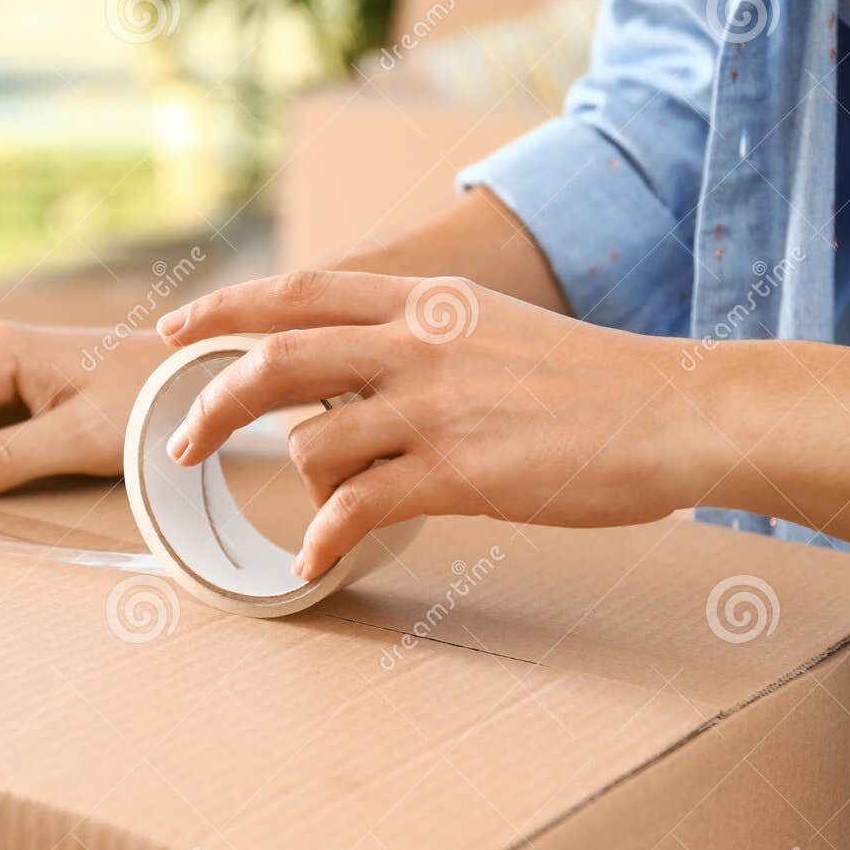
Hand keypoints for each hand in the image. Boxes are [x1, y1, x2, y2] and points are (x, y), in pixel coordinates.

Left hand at [155, 270, 716, 579]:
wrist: (676, 410)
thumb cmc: (594, 380)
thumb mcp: (495, 327)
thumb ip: (424, 336)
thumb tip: (360, 365)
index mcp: (426, 303)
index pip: (299, 290)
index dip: (225, 308)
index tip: (173, 331)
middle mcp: (418, 345)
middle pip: (276, 360)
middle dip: (212, 402)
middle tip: (179, 442)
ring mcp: (435, 409)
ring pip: (311, 444)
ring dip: (297, 487)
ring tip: (319, 515)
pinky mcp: (458, 474)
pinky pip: (356, 510)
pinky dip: (320, 539)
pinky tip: (311, 560)